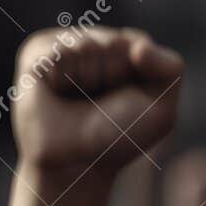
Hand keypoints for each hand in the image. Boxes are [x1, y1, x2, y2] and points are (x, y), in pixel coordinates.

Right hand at [10, 27, 183, 184]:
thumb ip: (170, 68)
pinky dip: (62, 76)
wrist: (74, 164)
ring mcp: (65, 45)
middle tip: (96, 103)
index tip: (126, 100)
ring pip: (85, 45)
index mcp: (125, 49)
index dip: (134, 75)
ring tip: (75, 99)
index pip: (136, 42)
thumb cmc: (117, 137)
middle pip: (113, 42)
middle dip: (110, 77)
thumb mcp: (161, 109)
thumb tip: (138, 47)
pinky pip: (58, 50)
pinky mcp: (36, 54)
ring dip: (85, 80)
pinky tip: (56, 90)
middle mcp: (95, 41)